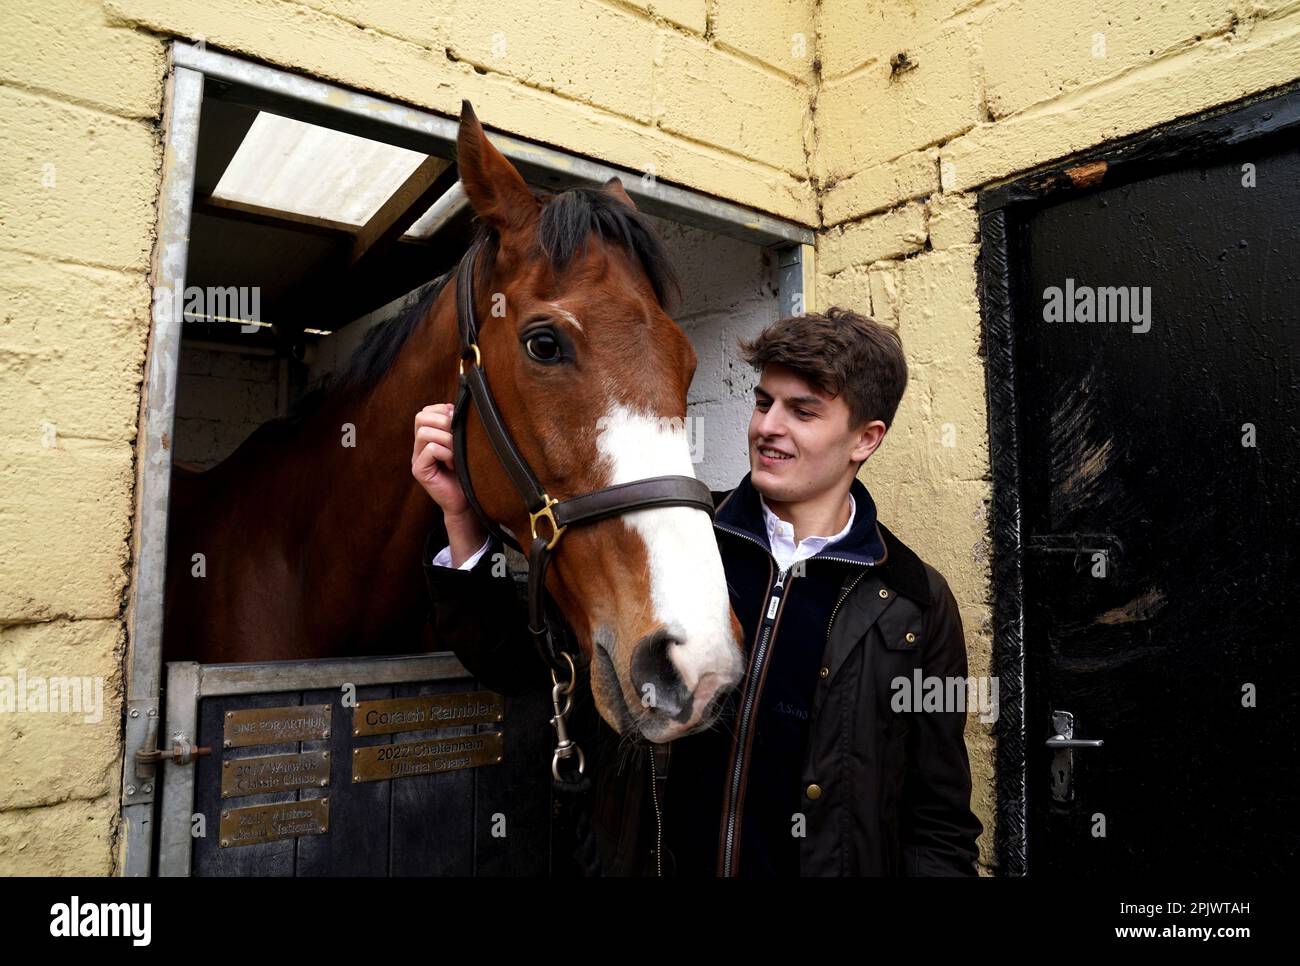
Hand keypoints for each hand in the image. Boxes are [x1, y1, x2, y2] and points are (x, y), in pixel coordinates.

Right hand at [412, 403, 470, 517]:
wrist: (466, 502)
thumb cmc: (468, 473)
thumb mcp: (464, 445)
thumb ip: (457, 428)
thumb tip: (456, 408)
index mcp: (427, 438)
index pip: (425, 411)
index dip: (441, 410)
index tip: (457, 422)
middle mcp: (418, 447)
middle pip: (420, 417)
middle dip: (443, 421)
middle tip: (457, 436)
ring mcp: (417, 459)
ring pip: (424, 432)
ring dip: (446, 439)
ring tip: (456, 453)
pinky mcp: (419, 471)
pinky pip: (430, 449)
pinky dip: (446, 453)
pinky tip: (454, 464)